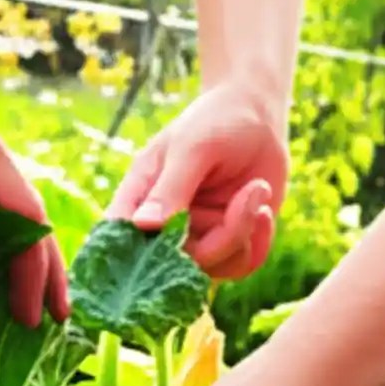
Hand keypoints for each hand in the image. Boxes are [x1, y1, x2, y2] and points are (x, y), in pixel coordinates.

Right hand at [106, 83, 288, 279]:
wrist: (258, 118)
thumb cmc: (214, 122)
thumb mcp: (192, 148)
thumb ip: (170, 188)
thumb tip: (142, 225)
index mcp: (138, 200)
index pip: (121, 242)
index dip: (139, 259)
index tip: (180, 242)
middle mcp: (162, 228)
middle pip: (180, 264)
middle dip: (223, 237)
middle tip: (251, 195)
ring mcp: (196, 238)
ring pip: (216, 267)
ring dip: (245, 232)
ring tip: (257, 190)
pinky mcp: (227, 243)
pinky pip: (242, 265)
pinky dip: (259, 240)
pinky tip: (263, 207)